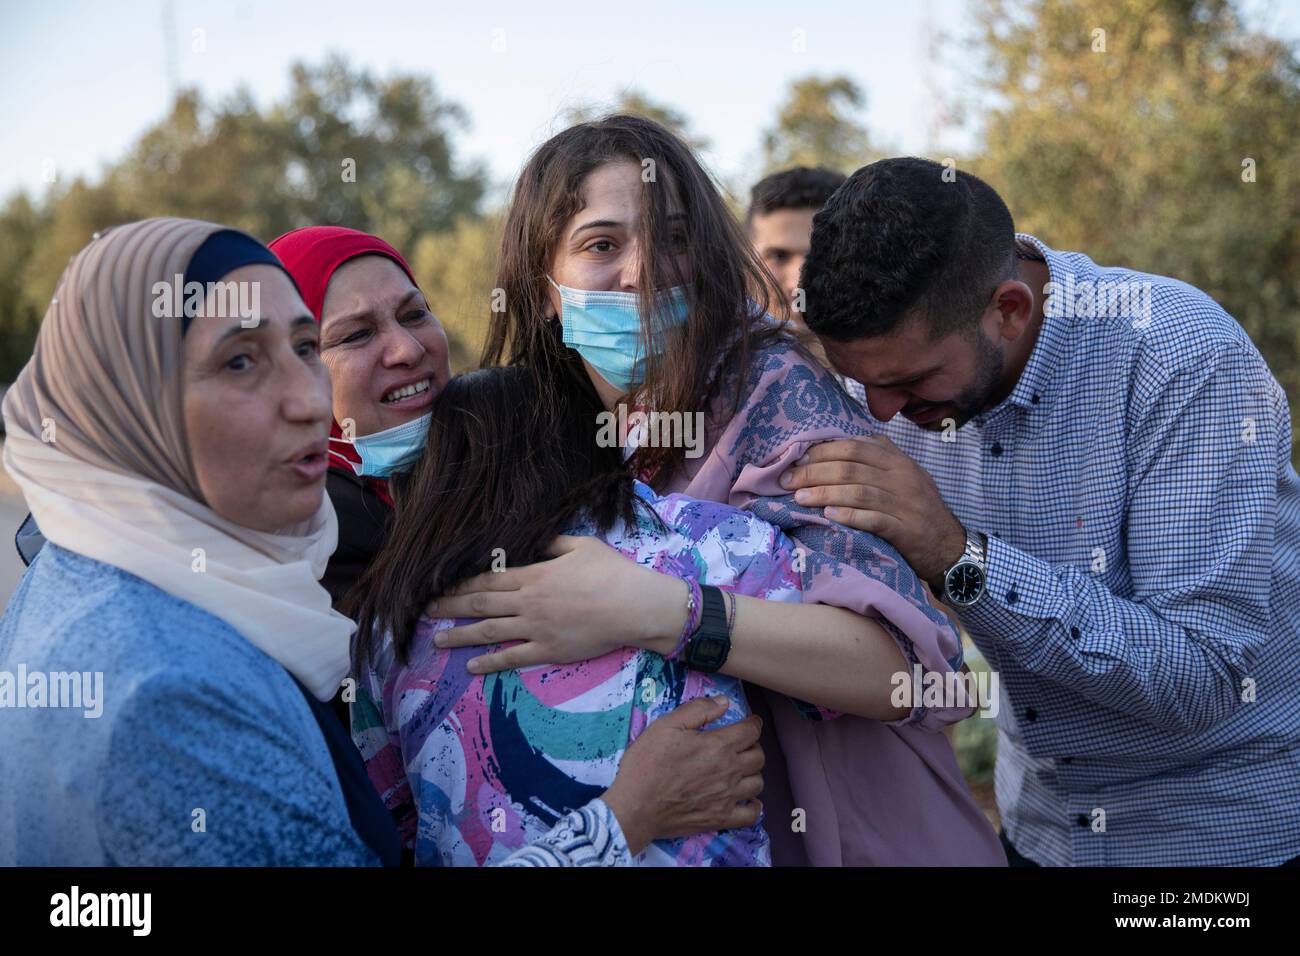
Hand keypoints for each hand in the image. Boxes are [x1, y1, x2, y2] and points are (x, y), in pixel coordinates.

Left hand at [427, 535, 688, 672]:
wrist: (634, 606)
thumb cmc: (612, 572)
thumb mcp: (581, 545)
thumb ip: (552, 542)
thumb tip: (531, 539)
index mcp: (534, 575)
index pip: (488, 579)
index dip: (461, 582)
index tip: (439, 584)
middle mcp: (528, 602)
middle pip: (481, 604)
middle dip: (450, 606)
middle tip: (425, 610)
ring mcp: (536, 629)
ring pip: (489, 633)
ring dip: (460, 636)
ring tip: (437, 640)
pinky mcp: (548, 651)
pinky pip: (512, 658)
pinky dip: (490, 663)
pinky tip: (471, 666)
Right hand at [601, 697, 764, 854]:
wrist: (635, 806)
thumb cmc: (647, 763)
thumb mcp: (666, 725)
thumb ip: (698, 710)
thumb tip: (724, 702)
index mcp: (718, 746)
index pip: (750, 731)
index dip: (754, 723)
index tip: (751, 722)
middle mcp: (729, 772)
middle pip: (758, 757)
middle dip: (753, 746)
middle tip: (742, 744)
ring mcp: (727, 798)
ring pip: (757, 782)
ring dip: (753, 773)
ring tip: (740, 769)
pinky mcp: (721, 819)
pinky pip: (752, 814)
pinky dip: (754, 805)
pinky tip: (744, 798)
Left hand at [780, 435, 965, 586]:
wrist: (949, 544)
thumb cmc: (917, 508)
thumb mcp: (903, 475)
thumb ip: (876, 459)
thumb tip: (834, 447)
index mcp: (897, 460)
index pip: (854, 448)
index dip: (822, 451)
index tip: (796, 459)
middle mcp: (902, 477)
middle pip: (850, 468)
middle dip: (814, 472)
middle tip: (787, 480)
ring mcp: (905, 503)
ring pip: (858, 492)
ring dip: (824, 493)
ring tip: (799, 498)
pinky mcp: (905, 530)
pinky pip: (873, 519)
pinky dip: (849, 516)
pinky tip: (828, 515)